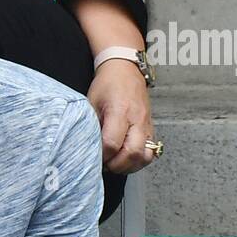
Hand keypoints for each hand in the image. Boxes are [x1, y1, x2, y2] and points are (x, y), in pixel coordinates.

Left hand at [87, 58, 154, 173]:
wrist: (125, 70)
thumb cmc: (106, 84)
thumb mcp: (91, 102)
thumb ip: (90, 125)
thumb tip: (85, 147)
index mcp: (119, 111)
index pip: (112, 143)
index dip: (101, 156)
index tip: (93, 158)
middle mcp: (136, 119)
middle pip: (131, 153)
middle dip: (115, 165)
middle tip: (103, 165)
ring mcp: (146, 125)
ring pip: (145, 156)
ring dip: (129, 166)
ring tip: (115, 164)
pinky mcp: (151, 129)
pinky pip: (151, 152)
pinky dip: (139, 161)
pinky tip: (126, 159)